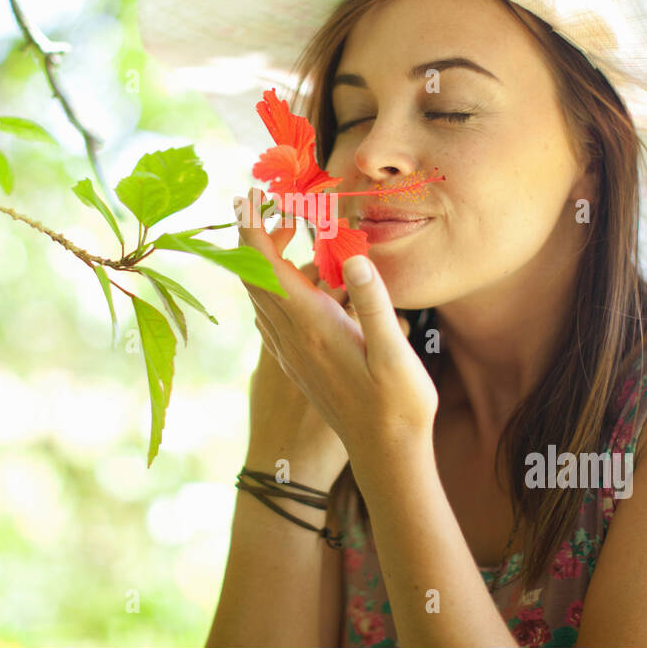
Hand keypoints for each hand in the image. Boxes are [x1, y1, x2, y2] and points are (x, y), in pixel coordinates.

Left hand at [235, 188, 436, 459]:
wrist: (385, 454)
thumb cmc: (398, 404)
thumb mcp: (394, 351)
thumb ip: (373, 303)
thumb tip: (355, 257)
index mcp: (311, 326)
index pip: (267, 266)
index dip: (253, 227)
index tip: (248, 193)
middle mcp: (291, 338)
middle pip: (254, 276)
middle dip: (254, 234)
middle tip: (274, 204)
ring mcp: (290, 353)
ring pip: (259, 296)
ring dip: (262, 260)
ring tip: (288, 233)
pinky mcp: (295, 364)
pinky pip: (269, 316)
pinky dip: (271, 286)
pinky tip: (293, 283)